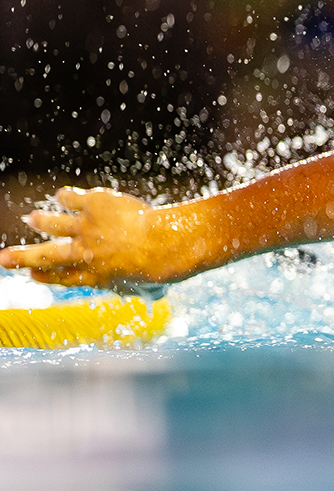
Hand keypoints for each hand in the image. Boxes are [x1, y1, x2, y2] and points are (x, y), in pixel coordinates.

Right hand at [0, 187, 174, 294]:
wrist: (162, 244)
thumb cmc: (160, 266)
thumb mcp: (142, 285)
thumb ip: (134, 286)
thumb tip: (146, 295)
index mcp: (94, 276)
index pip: (62, 277)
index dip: (45, 275)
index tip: (33, 273)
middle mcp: (82, 253)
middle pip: (46, 256)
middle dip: (22, 257)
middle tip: (3, 259)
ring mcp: (85, 228)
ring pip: (54, 224)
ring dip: (42, 222)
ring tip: (33, 219)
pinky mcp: (92, 204)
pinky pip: (70, 198)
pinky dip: (65, 196)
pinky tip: (63, 195)